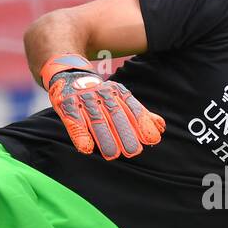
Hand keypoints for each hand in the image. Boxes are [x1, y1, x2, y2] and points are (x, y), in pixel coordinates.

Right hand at [40, 53, 164, 158]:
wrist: (68, 73)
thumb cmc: (99, 94)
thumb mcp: (121, 99)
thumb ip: (140, 114)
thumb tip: (161, 128)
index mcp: (118, 93)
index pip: (133, 109)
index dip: (143, 124)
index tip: (152, 139)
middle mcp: (103, 95)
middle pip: (116, 116)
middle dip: (126, 134)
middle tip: (133, 151)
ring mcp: (84, 100)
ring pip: (97, 120)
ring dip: (105, 138)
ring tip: (112, 155)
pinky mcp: (67, 106)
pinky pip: (75, 122)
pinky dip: (80, 135)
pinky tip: (86, 148)